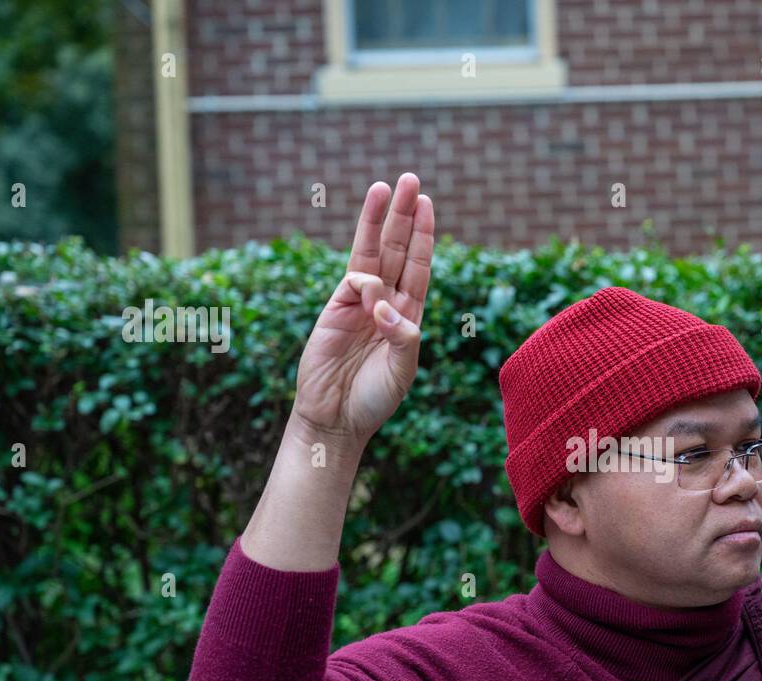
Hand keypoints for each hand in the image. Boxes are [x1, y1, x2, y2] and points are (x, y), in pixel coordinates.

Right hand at [292, 173, 434, 448]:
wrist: (335, 419)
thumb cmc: (374, 399)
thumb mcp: (402, 371)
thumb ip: (402, 337)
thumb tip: (385, 303)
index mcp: (407, 315)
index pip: (418, 266)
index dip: (422, 235)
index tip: (427, 204)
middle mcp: (385, 303)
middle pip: (396, 249)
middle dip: (403, 215)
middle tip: (410, 179)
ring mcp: (358, 304)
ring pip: (370, 254)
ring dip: (376, 221)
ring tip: (382, 188)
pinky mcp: (334, 310)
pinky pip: (352, 281)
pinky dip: (364, 281)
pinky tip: (369, 296)